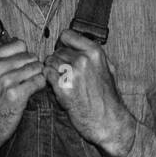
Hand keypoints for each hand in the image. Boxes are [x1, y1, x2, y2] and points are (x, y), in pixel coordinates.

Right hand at [0, 39, 46, 156]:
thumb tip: (9, 45)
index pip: (18, 44)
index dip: (24, 55)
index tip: (23, 65)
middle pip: (30, 56)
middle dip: (33, 66)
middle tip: (29, 78)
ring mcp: (6, 81)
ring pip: (36, 68)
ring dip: (38, 76)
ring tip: (31, 86)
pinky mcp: (17, 95)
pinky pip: (39, 81)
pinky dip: (40, 86)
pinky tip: (33, 92)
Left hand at [44, 28, 136, 156]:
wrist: (109, 121)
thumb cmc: (108, 98)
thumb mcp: (109, 70)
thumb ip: (94, 55)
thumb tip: (80, 45)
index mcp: (94, 52)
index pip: (67, 35)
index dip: (62, 44)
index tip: (64, 52)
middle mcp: (83, 59)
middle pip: (57, 51)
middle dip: (58, 62)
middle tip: (65, 75)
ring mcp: (72, 73)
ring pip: (49, 62)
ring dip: (52, 72)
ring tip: (63, 83)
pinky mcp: (62, 87)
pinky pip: (46, 75)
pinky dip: (49, 82)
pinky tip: (59, 89)